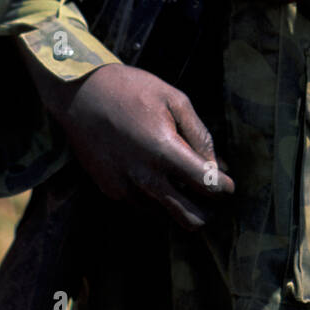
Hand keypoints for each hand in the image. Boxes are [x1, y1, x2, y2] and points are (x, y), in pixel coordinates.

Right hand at [26, 56, 232, 231]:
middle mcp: (145, 177)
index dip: (224, 187)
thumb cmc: (132, 91)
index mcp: (164, 151)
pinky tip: (156, 175)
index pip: (207, 185)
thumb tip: (217, 166)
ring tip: (180, 180)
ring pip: (167, 217)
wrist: (82, 95)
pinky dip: (157, 199)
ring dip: (180, 204)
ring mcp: (126, 188)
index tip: (228, 183)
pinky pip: (144, 208)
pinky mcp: (111, 191)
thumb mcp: (174, 99)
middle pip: (190, 218)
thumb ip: (199, 135)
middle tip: (208, 192)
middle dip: (207, 210)